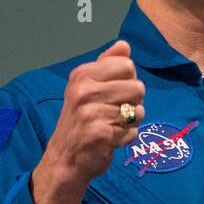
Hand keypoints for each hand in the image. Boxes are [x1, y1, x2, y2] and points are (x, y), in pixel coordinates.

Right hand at [30, 40, 144, 203]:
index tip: (114, 92)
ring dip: (131, 121)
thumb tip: (124, 44)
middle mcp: (84, 91)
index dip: (128, 80)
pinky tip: (110, 139)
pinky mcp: (100, 134)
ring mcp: (91, 113)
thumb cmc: (81, 119)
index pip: (127, 65)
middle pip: (138, 87)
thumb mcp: (88, 87)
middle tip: (113, 112)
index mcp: (82, 75)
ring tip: (112, 125)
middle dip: (133, 102)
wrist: (65, 159)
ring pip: (138, 110)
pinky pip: (132, 131)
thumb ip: (107, 64)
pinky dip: (126, 138)